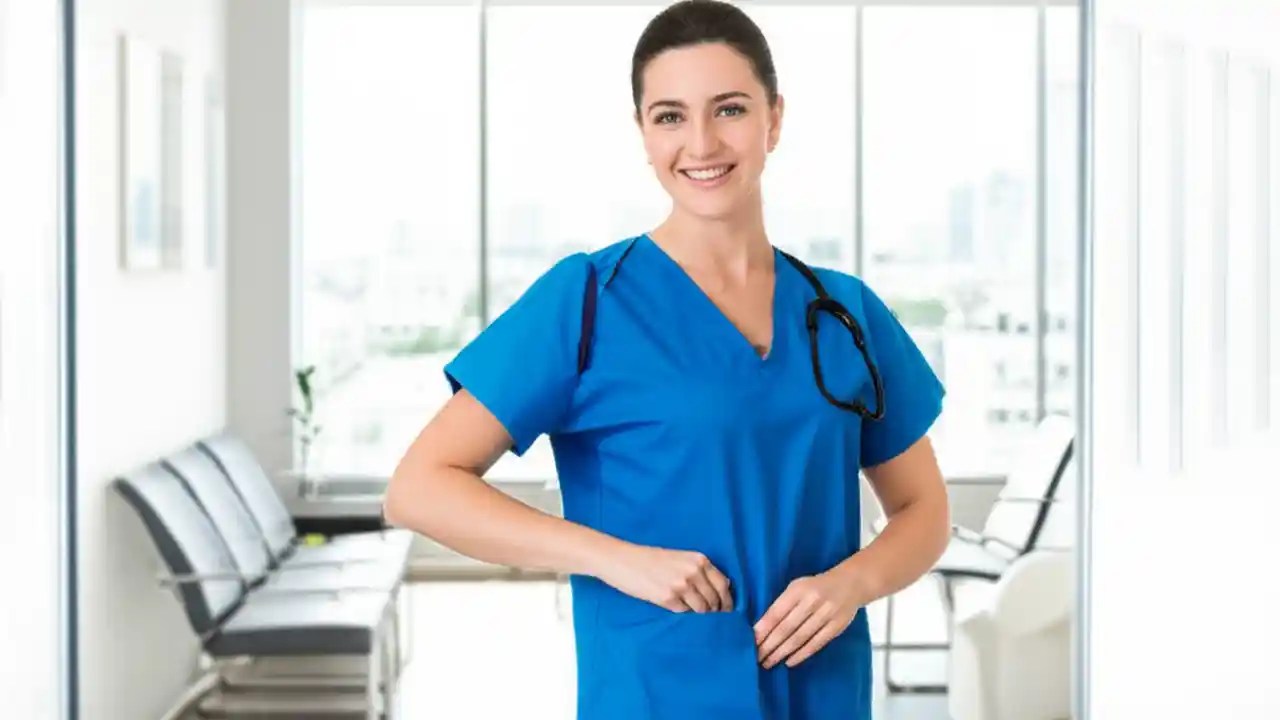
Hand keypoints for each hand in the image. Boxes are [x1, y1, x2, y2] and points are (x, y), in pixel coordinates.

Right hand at [598, 543, 733, 612]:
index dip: (727, 601)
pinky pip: (684, 613)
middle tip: (713, 619)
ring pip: (701, 609)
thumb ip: (700, 570)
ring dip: (700, 616)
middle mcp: (693, 571)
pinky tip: (679, 612)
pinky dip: (684, 615)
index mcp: (698, 559)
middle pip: (715, 600)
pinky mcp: (667, 598)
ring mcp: (681, 585)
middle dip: (715, 612)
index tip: (727, 610)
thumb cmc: (649, 559)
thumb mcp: (680, 558)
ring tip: (695, 617)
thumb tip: (724, 586)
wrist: (622, 560)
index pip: (723, 585)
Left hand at [753, 569, 862, 668]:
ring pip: (800, 638)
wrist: (850, 584)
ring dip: (782, 652)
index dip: (764, 629)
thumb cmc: (816, 586)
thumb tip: (762, 628)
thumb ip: (783, 604)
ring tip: (769, 662)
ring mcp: (826, 615)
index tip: (752, 642)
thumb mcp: (797, 587)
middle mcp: (811, 602)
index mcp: (798, 590)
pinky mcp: (836, 626)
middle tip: (757, 658)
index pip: (777, 612)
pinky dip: (801, 654)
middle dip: (770, 645)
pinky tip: (789, 661)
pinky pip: (816, 643)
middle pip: (787, 628)